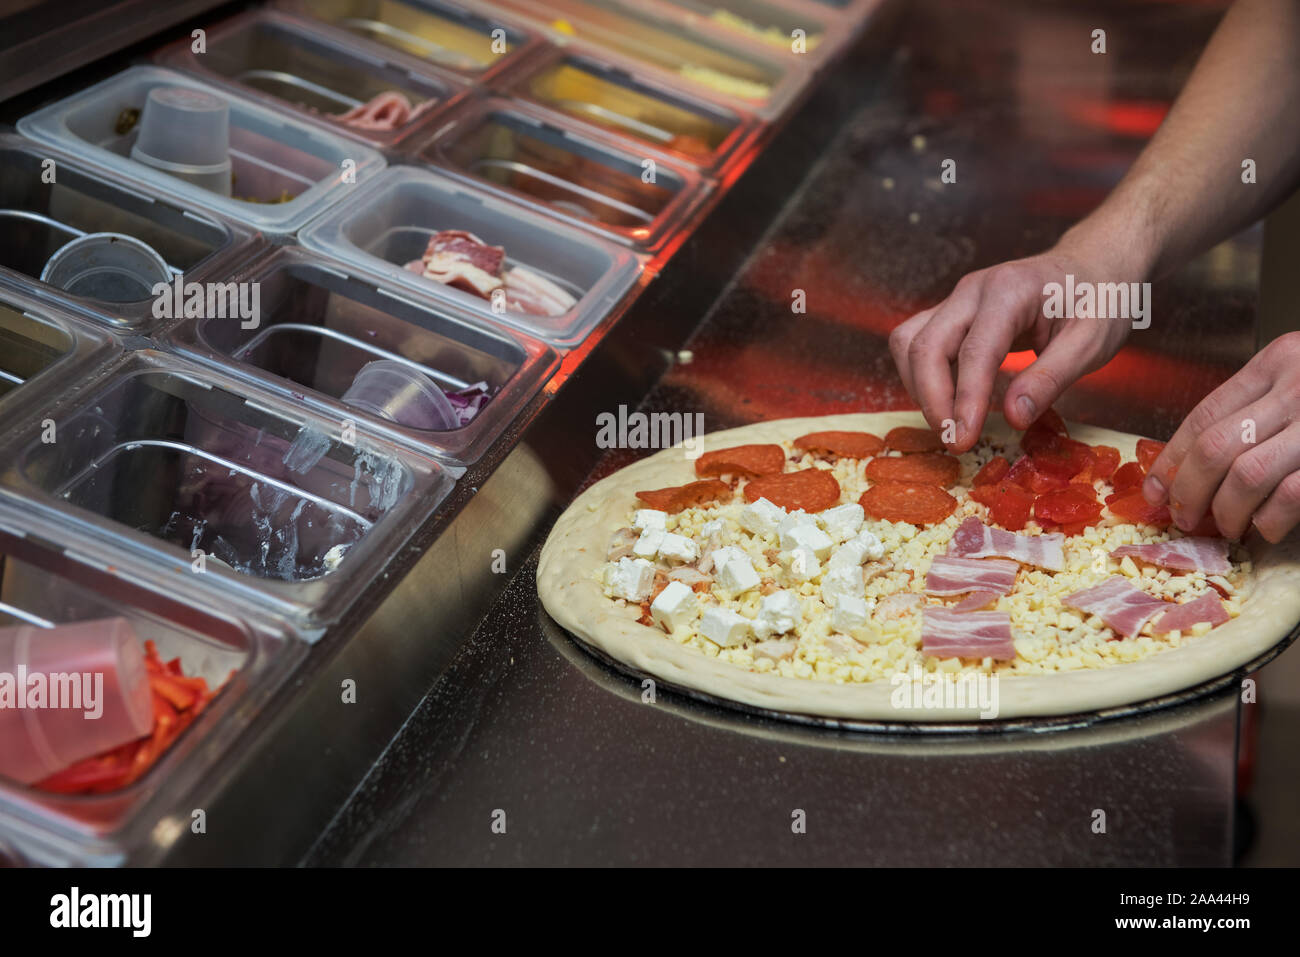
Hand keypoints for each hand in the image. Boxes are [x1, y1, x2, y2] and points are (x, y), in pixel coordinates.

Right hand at [889, 245, 1136, 451]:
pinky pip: (916, 343)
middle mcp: (973, 290)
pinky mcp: (950, 313)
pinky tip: (949, 400)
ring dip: (919, 388)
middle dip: (932, 399)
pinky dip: (922, 377)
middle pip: (926, 345)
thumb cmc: (1099, 300)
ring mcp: (957, 300)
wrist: (1094, 266)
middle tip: (954, 441)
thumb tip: (1013, 417)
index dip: (965, 400)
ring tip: (949, 423)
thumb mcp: (1092, 342)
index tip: (963, 441)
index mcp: (1010, 290)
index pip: (975, 350)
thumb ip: (1051, 378)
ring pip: (909, 343)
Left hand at [1144, 331, 1299, 541]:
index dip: (1172, 458)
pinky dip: (1270, 520)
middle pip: (1215, 446)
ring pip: (1246, 475)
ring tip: (1226, 527)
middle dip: (1190, 491)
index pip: (1204, 414)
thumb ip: (1256, 409)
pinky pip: (1290, 494)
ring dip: (1227, 511)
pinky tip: (1266, 529)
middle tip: (1185, 518)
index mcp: (1280, 361)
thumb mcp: (1299, 381)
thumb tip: (1188, 464)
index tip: (1156, 488)